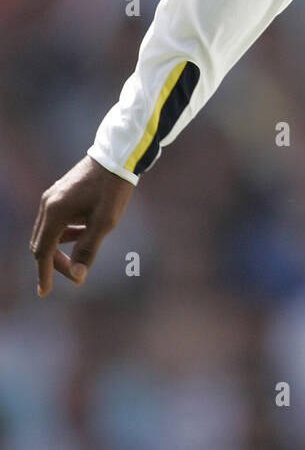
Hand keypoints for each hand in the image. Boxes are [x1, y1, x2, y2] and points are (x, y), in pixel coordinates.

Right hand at [30, 156, 134, 296]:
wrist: (117, 157)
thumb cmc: (113, 190)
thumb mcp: (104, 223)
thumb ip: (88, 250)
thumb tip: (77, 276)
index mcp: (55, 212)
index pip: (43, 251)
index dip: (44, 273)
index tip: (44, 292)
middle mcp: (47, 204)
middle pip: (42, 244)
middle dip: (55, 263)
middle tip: (77, 276)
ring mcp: (51, 197)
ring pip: (48, 233)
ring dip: (60, 248)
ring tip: (82, 256)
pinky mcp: (58, 193)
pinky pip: (54, 221)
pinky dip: (65, 233)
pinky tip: (83, 233)